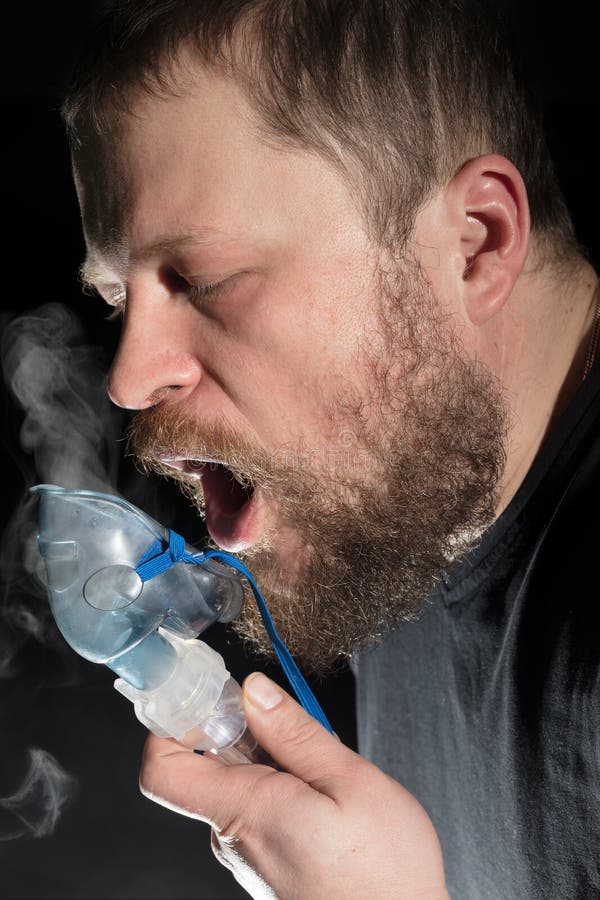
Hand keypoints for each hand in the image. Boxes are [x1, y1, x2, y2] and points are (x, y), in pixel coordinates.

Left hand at [139, 672, 447, 899]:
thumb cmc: (385, 871)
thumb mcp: (350, 781)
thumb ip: (295, 733)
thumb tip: (252, 690)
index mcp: (245, 810)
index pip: (163, 769)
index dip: (171, 723)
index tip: (205, 692)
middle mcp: (235, 837)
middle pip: (206, 766)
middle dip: (242, 731)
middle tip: (291, 720)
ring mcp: (251, 854)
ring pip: (239, 784)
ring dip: (272, 759)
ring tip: (324, 765)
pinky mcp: (270, 864)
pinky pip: (260, 808)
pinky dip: (284, 786)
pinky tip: (327, 794)